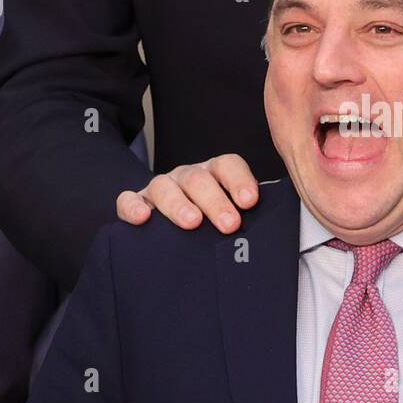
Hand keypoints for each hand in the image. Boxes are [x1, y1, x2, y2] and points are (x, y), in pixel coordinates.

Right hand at [116, 155, 257, 232]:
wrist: (172, 230)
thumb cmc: (210, 224)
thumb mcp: (231, 216)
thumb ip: (246, 217)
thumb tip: (273, 236)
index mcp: (214, 175)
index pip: (228, 166)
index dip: (239, 181)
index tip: (250, 202)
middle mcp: (188, 177)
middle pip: (199, 179)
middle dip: (215, 201)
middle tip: (230, 224)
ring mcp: (161, 189)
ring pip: (165, 187)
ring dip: (180, 204)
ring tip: (192, 222)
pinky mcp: (136, 204)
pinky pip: (128, 200)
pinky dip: (133, 207)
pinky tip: (144, 218)